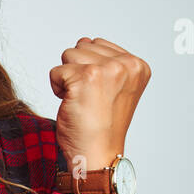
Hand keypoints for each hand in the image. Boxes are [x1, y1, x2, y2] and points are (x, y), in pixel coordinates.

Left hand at [49, 38, 149, 171]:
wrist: (96, 153)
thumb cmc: (101, 125)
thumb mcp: (112, 86)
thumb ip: (104, 60)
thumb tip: (84, 40)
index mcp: (138, 65)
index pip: (98, 44)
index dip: (90, 68)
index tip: (100, 94)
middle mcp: (126, 65)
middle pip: (82, 47)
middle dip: (77, 71)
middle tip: (89, 98)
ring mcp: (106, 70)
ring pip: (68, 55)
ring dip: (67, 79)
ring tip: (81, 100)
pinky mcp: (85, 78)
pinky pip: (56, 71)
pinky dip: (57, 89)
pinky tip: (72, 104)